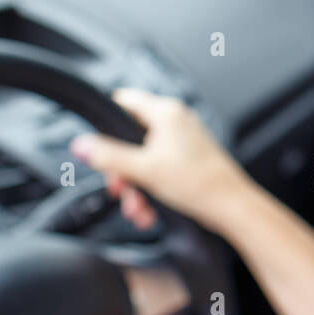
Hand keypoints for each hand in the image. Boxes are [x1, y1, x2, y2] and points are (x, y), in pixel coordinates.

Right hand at [69, 89, 252, 232]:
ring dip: (135, 188)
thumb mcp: (144, 170)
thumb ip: (109, 157)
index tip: (96, 146)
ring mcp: (183, 142)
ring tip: (138, 210)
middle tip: (119, 190)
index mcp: (166, 113)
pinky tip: (150, 212)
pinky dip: (150, 191)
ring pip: (142, 160)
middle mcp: (175, 122)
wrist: (233, 209)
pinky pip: (158, 171)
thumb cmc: (200, 184)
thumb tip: (80, 145)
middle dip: (121, 171)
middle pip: (129, 138)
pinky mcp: (188, 162)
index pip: (122, 102)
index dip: (104, 122)